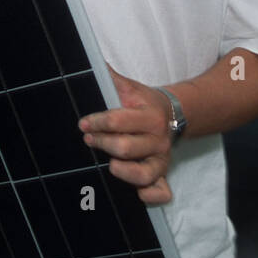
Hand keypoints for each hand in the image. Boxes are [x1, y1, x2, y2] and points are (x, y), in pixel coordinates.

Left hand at [78, 65, 173, 204]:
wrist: (174, 112)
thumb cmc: (144, 102)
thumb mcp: (131, 87)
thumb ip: (111, 77)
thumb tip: (93, 61)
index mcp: (150, 116)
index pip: (119, 120)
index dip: (98, 122)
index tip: (83, 123)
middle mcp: (158, 139)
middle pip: (126, 148)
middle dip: (103, 143)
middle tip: (89, 139)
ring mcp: (162, 158)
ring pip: (144, 173)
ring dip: (124, 172)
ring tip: (109, 165)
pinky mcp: (164, 173)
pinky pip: (162, 191)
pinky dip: (151, 196)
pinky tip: (136, 193)